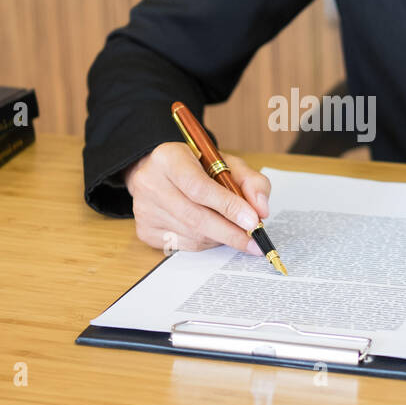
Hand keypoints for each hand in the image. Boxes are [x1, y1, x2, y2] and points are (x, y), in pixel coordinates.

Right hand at [124, 142, 269, 254]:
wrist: (158, 172)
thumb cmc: (195, 167)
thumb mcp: (226, 163)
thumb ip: (250, 181)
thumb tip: (261, 210)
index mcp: (168, 159)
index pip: (199, 187)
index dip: (228, 207)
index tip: (253, 221)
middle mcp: (150, 183)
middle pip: (195, 217)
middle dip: (231, 232)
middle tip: (255, 242)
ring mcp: (144, 210)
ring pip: (193, 235)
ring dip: (220, 238)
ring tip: (235, 232)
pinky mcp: (145, 230)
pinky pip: (185, 245)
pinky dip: (206, 243)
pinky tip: (213, 232)